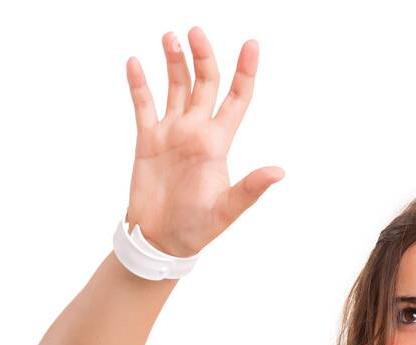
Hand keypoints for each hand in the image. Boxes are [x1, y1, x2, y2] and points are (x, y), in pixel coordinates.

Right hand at [123, 26, 283, 257]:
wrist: (161, 241)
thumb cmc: (197, 230)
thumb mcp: (226, 210)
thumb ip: (250, 189)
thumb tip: (279, 172)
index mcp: (218, 143)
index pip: (237, 99)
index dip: (245, 72)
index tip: (251, 44)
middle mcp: (196, 132)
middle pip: (205, 84)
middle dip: (203, 56)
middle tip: (196, 31)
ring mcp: (172, 134)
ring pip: (175, 88)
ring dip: (174, 62)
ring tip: (170, 37)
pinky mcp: (148, 141)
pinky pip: (143, 106)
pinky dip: (139, 84)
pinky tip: (136, 63)